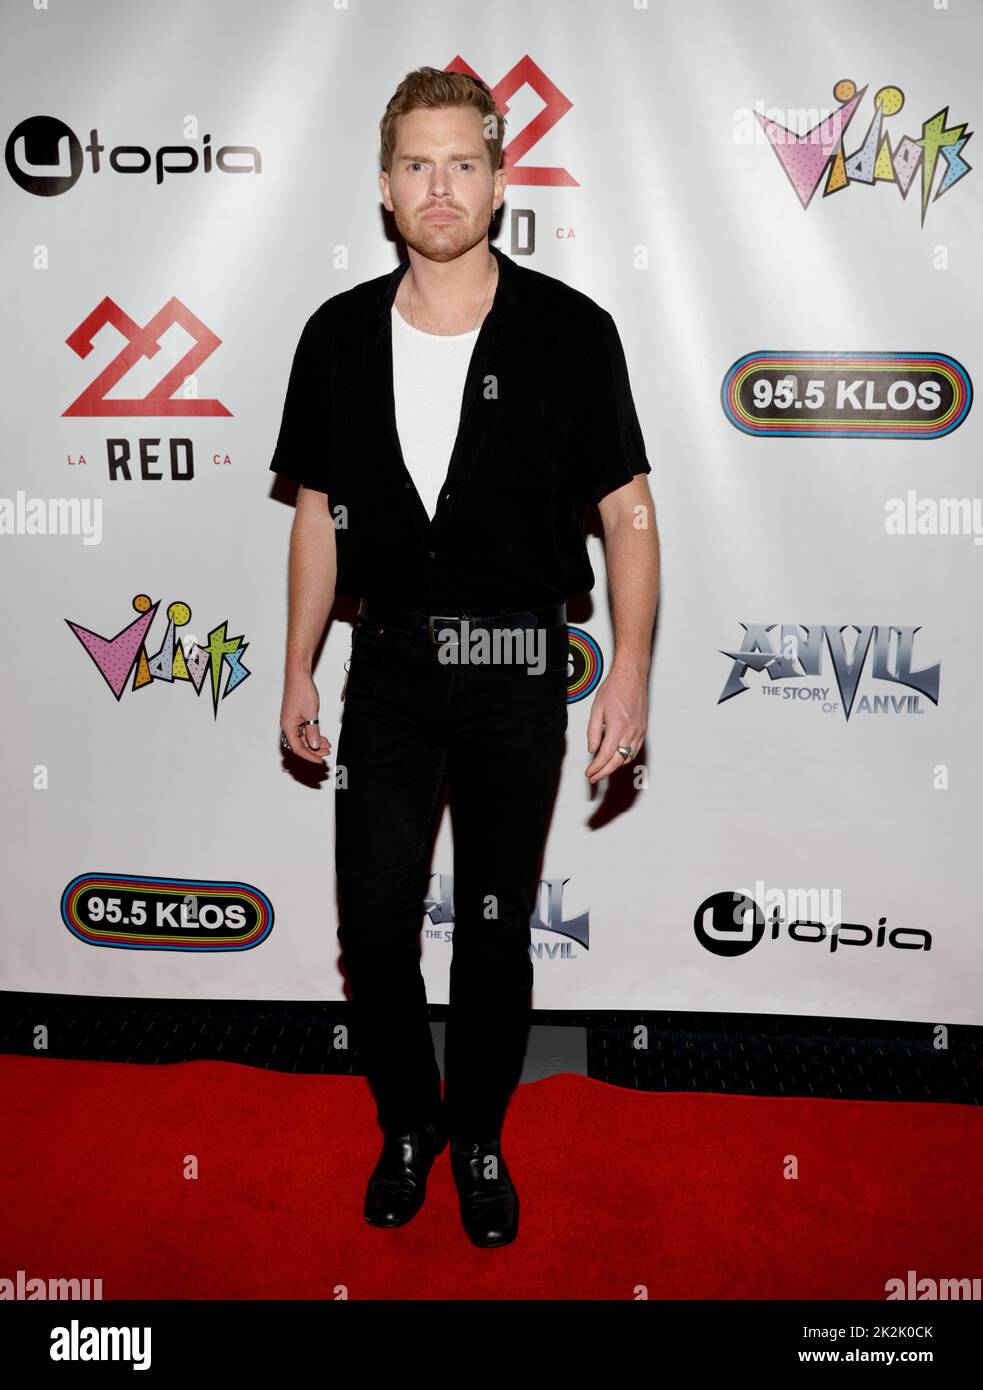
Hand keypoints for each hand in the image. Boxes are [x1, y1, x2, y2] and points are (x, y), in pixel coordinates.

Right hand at [280, 670, 331, 764]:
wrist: (299, 677)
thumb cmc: (302, 691)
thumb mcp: (311, 714)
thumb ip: (313, 731)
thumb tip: (314, 746)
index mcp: (288, 726)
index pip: (298, 748)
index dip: (310, 756)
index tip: (320, 761)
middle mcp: (288, 725)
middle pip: (300, 745)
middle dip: (314, 750)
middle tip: (327, 753)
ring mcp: (292, 721)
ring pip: (303, 738)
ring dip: (315, 742)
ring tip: (328, 745)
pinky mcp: (297, 717)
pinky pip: (304, 731)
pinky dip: (313, 735)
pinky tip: (322, 737)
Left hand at [585, 663, 646, 783]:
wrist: (632, 677)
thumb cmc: (614, 689)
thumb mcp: (596, 709)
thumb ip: (593, 732)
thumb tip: (592, 749)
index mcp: (617, 727)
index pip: (605, 755)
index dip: (596, 768)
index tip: (589, 773)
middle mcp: (630, 732)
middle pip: (617, 761)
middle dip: (604, 772)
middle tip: (593, 777)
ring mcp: (639, 732)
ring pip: (627, 757)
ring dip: (614, 766)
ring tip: (602, 769)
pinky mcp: (643, 730)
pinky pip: (634, 750)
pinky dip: (625, 757)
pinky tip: (617, 757)